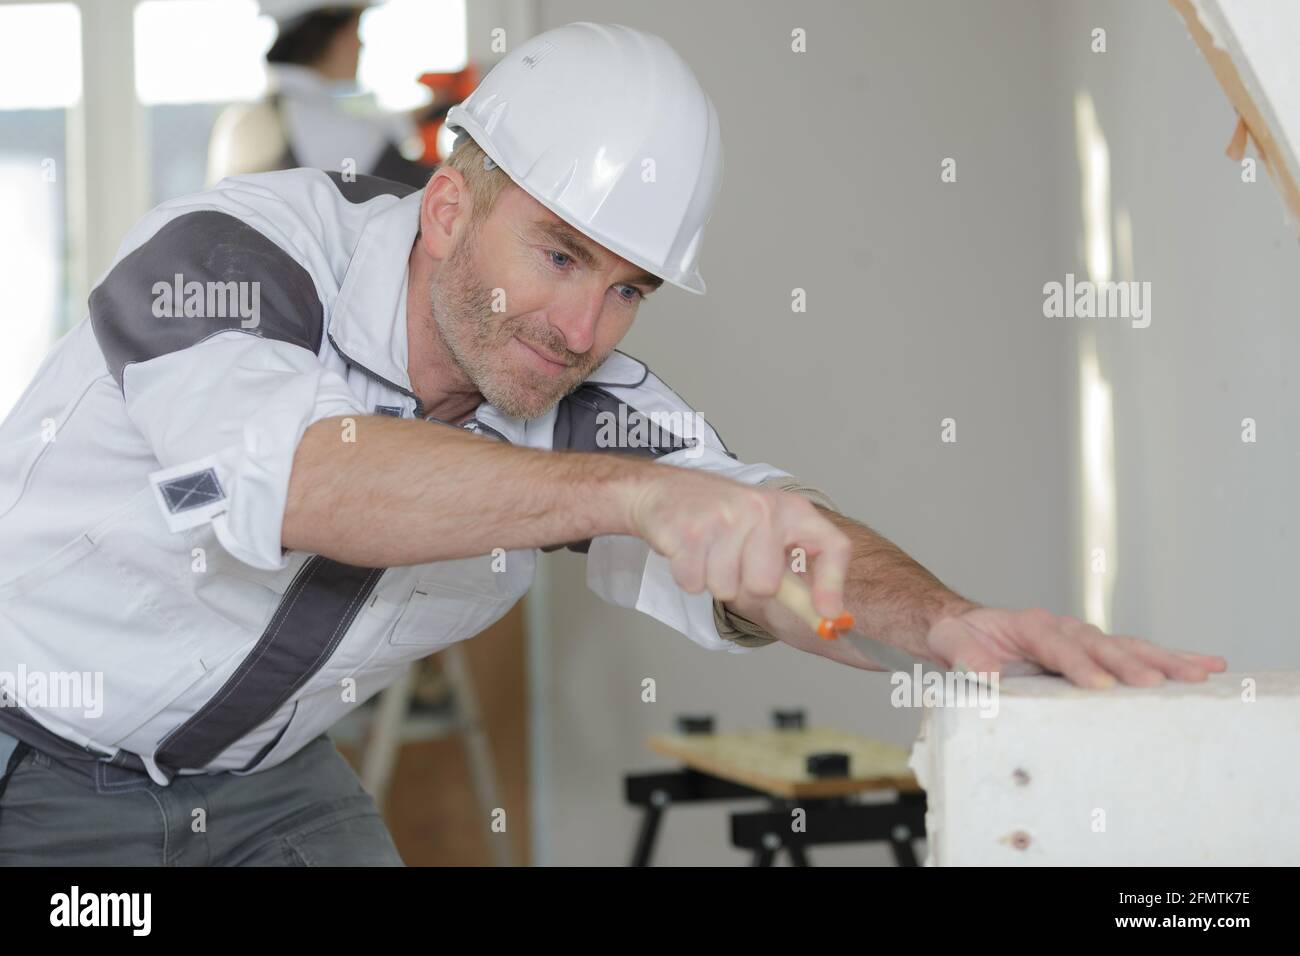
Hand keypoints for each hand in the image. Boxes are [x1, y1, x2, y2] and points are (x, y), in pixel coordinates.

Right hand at [627, 471, 851, 618]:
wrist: (663, 490)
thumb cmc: (719, 516)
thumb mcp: (765, 531)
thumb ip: (793, 571)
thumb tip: (828, 617)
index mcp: (790, 509)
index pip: (832, 546)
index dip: (832, 585)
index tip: (828, 615)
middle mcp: (762, 508)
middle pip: (765, 586)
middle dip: (745, 587)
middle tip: (733, 562)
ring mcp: (725, 517)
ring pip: (725, 589)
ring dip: (712, 580)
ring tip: (708, 551)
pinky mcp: (689, 530)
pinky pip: (694, 584)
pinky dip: (688, 576)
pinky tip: (688, 550)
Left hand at [926, 607, 1227, 687]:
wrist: (964, 627)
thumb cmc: (957, 637)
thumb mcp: (948, 643)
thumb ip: (965, 656)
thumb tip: (988, 674)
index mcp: (1029, 625)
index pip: (1058, 645)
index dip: (1079, 665)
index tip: (1100, 685)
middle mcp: (1063, 628)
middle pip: (1102, 644)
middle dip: (1131, 663)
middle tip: (1159, 683)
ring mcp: (1083, 639)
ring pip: (1129, 647)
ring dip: (1165, 660)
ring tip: (1204, 672)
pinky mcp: (1095, 654)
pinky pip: (1135, 655)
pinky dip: (1169, 660)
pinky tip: (1205, 668)